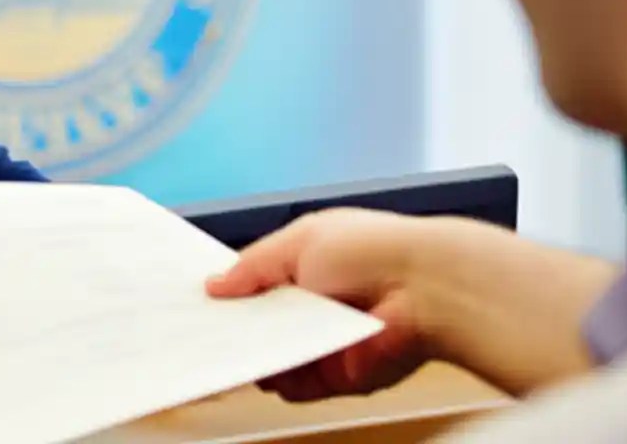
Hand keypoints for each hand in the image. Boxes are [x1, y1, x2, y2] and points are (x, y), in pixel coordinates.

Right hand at [205, 209, 433, 401]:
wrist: (424, 288)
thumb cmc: (372, 249)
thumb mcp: (297, 241)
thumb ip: (251, 266)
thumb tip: (215, 285)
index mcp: (308, 266)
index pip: (259, 284)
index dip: (231, 293)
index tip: (202, 301)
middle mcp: (318, 306)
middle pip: (263, 324)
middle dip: (236, 327)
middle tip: (203, 332)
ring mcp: (327, 343)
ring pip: (274, 357)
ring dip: (254, 355)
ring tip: (225, 350)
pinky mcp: (339, 377)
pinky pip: (296, 385)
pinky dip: (278, 380)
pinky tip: (259, 369)